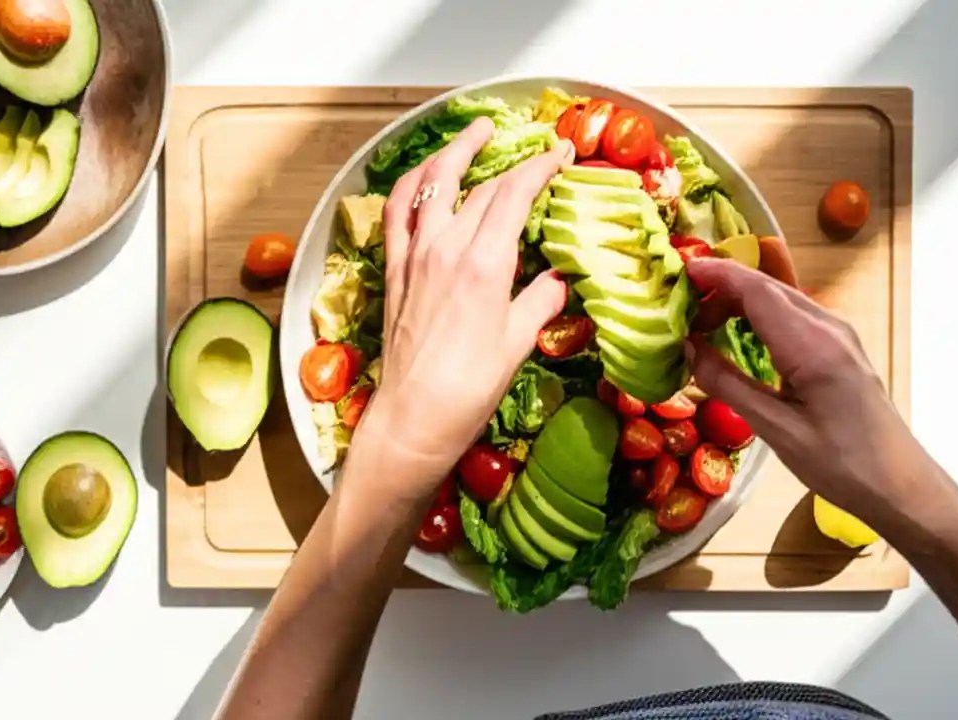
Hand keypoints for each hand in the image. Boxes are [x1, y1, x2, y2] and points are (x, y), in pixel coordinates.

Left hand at [351, 118, 573, 499]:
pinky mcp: (395, 269)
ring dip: (456, 151)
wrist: (413, 418)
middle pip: (482, 186)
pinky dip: (412, 184)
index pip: (515, 195)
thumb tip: (561, 274)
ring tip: (476, 132)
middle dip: (514, 162)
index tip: (562, 154)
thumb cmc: (471, 388)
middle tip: (538, 150)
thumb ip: (542, 297)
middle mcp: (446, 247)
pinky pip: (398, 211)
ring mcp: (415, 254)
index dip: (541, 168)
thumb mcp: (519, 342)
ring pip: (434, 184)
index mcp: (484, 263)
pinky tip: (424, 174)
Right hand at [685, 258, 943, 523]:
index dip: (716, 275)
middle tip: (679, 311)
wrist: (899, 484)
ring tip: (701, 325)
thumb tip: (687, 348)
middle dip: (721, 288)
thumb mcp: (775, 429)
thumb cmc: (840, 464)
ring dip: (739, 302)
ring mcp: (839, 335)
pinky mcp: (841, 347)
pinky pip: (793, 317)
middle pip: (767, 287)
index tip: (677, 276)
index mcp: (813, 345)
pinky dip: (759, 317)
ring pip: (780, 299)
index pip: (756, 289)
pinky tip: (738, 338)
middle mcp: (829, 328)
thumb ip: (728, 384)